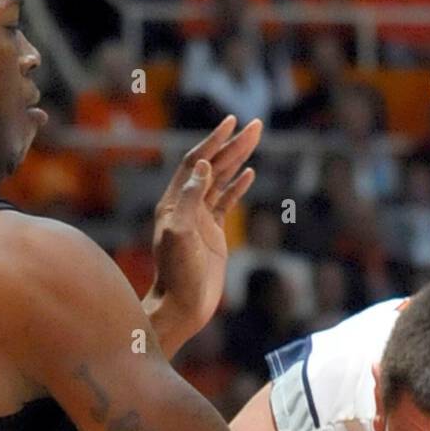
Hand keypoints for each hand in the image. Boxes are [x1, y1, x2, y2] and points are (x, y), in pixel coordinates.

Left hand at [148, 114, 260, 341]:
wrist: (182, 306)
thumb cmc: (177, 274)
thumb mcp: (180, 233)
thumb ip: (189, 199)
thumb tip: (202, 166)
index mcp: (174, 202)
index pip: (196, 163)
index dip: (214, 142)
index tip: (231, 123)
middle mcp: (186, 206)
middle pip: (212, 167)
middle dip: (232, 145)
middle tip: (255, 125)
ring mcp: (200, 219)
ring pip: (221, 181)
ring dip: (237, 159)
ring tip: (255, 139)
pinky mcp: (213, 234)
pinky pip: (226, 202)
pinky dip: (237, 186)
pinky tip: (248, 173)